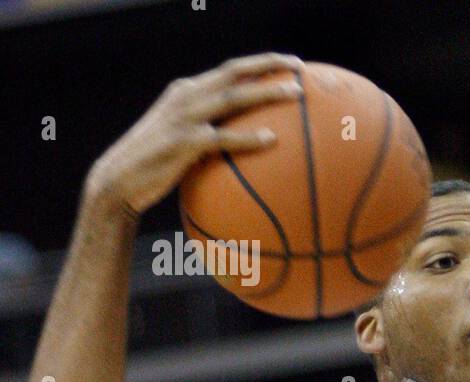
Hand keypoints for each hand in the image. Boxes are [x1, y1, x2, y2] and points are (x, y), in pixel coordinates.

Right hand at [85, 53, 303, 215]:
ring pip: (233, 97)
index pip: (230, 69)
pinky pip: (222, 137)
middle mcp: (186, 96)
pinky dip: (248, 137)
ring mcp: (183, 118)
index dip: (261, 63)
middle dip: (269, 65)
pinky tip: (272, 140)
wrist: (119, 180)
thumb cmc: (158, 163)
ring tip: (297, 94)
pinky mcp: (182, 143)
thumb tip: (249, 138)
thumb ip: (211, 129)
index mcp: (188, 91)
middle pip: (234, 72)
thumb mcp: (184, 136)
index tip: (291, 64)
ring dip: (266, 93)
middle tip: (301, 68)